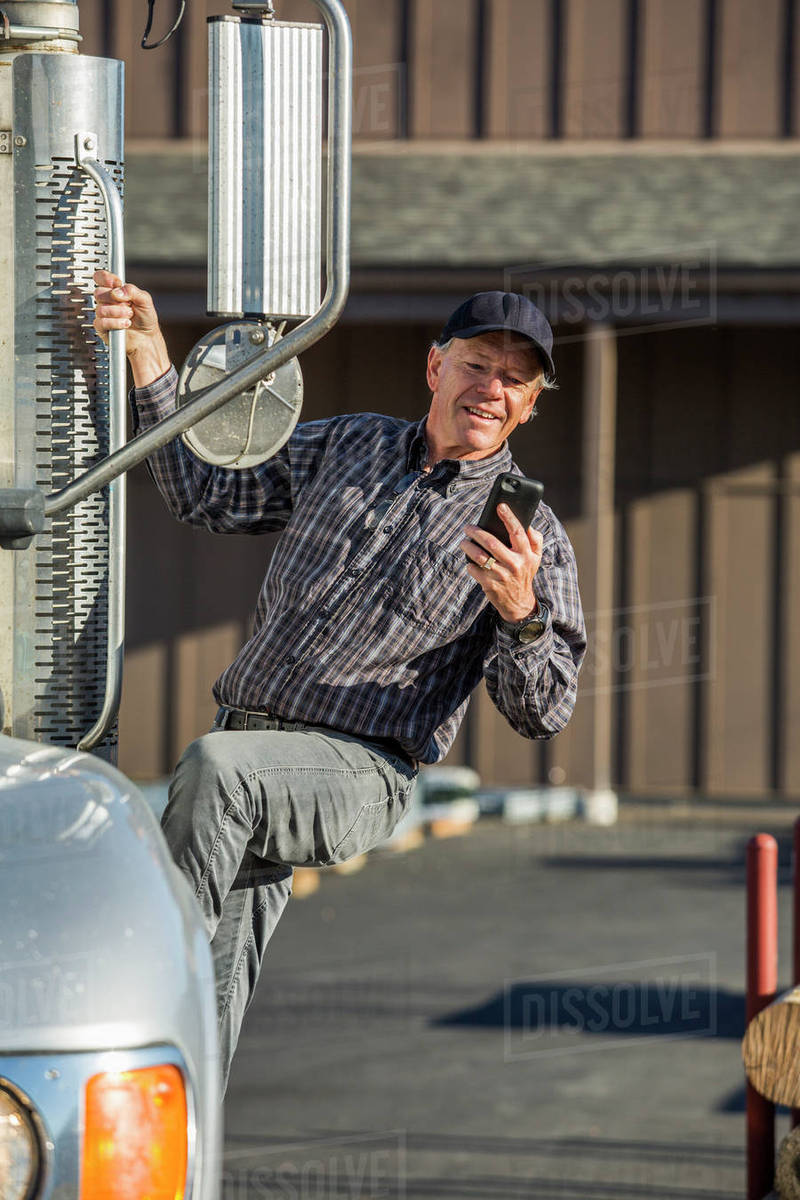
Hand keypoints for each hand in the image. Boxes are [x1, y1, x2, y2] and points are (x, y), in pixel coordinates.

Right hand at [92, 269, 170, 387]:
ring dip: (118, 312)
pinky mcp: (102, 328)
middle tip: (128, 305)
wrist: (147, 338)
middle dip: (115, 299)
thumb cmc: (146, 319)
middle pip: (98, 293)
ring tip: (129, 316)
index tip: (114, 282)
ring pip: (100, 309)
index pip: (101, 278)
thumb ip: (133, 291)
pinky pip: (102, 322)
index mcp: (115, 291)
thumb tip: (117, 291)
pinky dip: (115, 323)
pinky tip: (125, 324)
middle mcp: (107, 301)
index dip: (105, 278)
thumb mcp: (145, 300)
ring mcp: (103, 315)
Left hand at [460, 503, 543, 621]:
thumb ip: (535, 540)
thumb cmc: (524, 573)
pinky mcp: (489, 584)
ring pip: (479, 556)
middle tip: (468, 527)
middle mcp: (514, 564)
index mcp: (526, 555)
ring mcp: (501, 575)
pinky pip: (473, 569)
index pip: (517, 532)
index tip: (500, 506)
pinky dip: (469, 563)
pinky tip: (469, 560)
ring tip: (464, 542)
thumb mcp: (535, 558)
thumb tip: (528, 524)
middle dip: (476, 532)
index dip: (509, 517)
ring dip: (468, 546)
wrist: (519, 602)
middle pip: (491, 542)